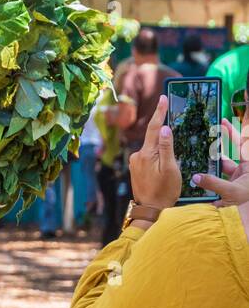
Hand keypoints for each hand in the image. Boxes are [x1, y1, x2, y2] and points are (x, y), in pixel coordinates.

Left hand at [128, 94, 181, 210]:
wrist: (149, 210)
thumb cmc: (163, 191)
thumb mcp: (170, 169)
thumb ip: (166, 147)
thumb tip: (164, 128)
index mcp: (146, 154)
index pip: (154, 128)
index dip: (160, 112)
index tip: (163, 97)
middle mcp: (136, 155)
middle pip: (152, 138)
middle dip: (163, 136)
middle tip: (171, 147)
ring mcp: (134, 162)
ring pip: (151, 149)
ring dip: (160, 151)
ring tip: (167, 169)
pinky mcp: (135, 167)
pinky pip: (148, 156)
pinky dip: (156, 157)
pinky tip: (161, 169)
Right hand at [191, 118, 248, 206]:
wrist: (247, 215)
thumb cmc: (247, 201)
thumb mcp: (231, 192)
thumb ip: (213, 184)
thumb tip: (195, 177)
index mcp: (248, 165)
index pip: (240, 144)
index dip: (232, 132)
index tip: (223, 121)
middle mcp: (243, 169)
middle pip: (229, 152)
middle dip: (218, 144)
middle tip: (208, 134)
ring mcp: (236, 177)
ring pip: (222, 166)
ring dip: (211, 164)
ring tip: (198, 156)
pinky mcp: (230, 186)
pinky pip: (218, 178)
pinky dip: (209, 178)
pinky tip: (198, 177)